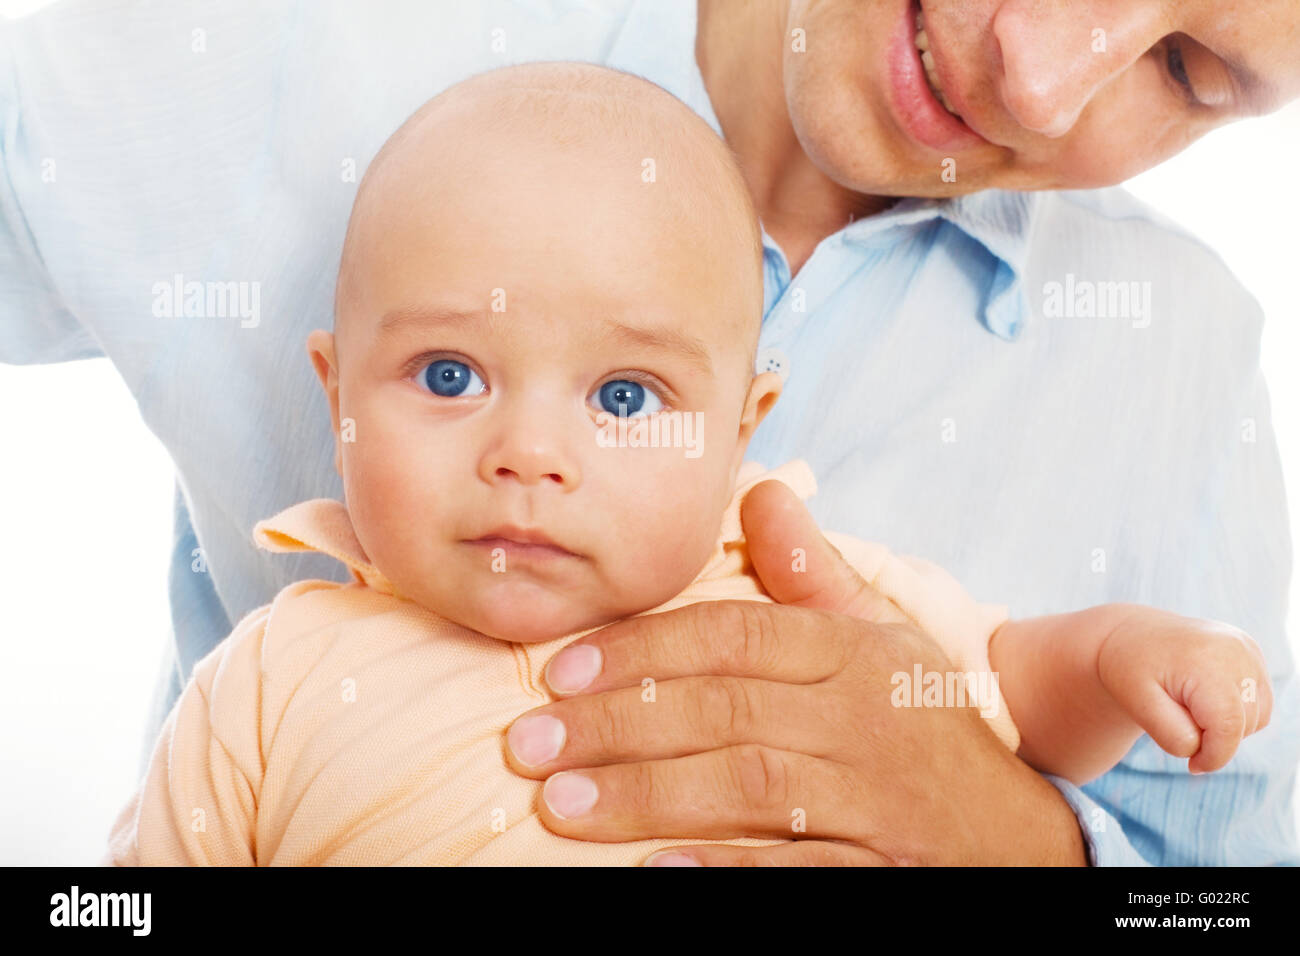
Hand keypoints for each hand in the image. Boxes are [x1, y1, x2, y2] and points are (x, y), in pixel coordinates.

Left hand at [504, 480, 1088, 864]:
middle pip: (723, 710)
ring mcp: (871, 799)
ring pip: (747, 787)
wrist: (1018, 831)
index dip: (639, 651)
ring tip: (561, 804)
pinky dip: (726, 869)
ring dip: (647, 796)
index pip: (731, 636)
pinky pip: (797, 869)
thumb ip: (812, 572)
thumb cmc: (925, 723)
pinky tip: (656, 870)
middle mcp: (858, 717)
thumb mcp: (882, 636)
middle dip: (617, 726)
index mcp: (850, 652)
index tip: (558, 674)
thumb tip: (763, 489)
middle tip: (530, 746)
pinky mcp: (879, 869)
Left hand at [1098, 607, 1272, 773]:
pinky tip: (1204, 699)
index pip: (1229, 727)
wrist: (1131, 634)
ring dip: (1227, 726)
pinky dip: (1237, 712)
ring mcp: (1247, 649)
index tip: (1193, 766)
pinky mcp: (1252, 652)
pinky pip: (1259, 703)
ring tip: (1187, 706)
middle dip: (1215, 739)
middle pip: (1244, 725)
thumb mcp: (1138, 704)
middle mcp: (1236, 650)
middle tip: (1177, 722)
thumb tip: (1203, 749)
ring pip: (1257, 717)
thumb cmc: (1130, 669)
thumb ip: (1172, 734)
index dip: (1214, 756)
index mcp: (1207, 661)